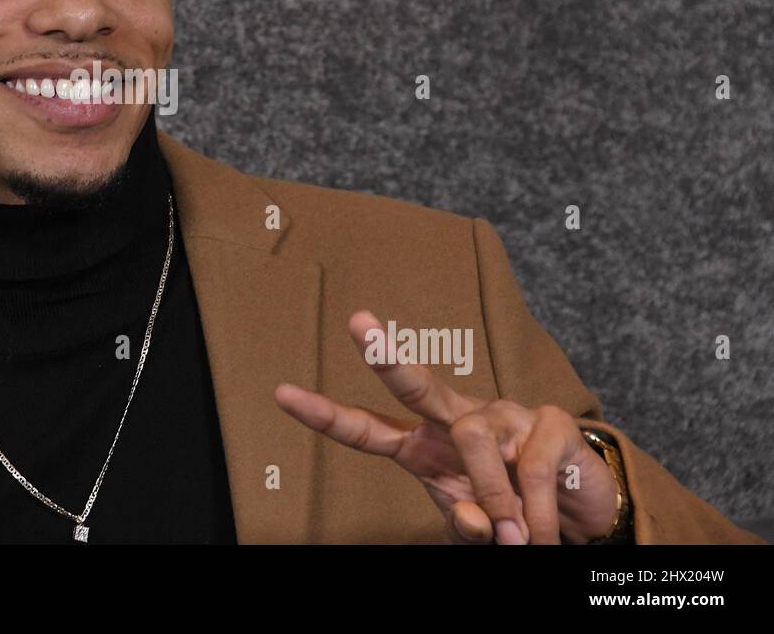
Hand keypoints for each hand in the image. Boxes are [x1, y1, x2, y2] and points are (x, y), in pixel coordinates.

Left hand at [274, 309, 620, 543]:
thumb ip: (463, 526)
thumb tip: (470, 520)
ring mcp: (505, 414)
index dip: (326, 415)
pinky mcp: (550, 421)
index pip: (368, 428)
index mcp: (425, 446)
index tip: (283, 394)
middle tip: (359, 325)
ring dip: (495, 498)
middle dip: (386, 356)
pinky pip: (531, 467)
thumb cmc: (512, 514)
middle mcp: (458, 420)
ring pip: (474, 439)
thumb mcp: (479, 529)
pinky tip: (544, 530)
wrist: (582, 514)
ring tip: (519, 539)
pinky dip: (536, 511)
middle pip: (415, 385)